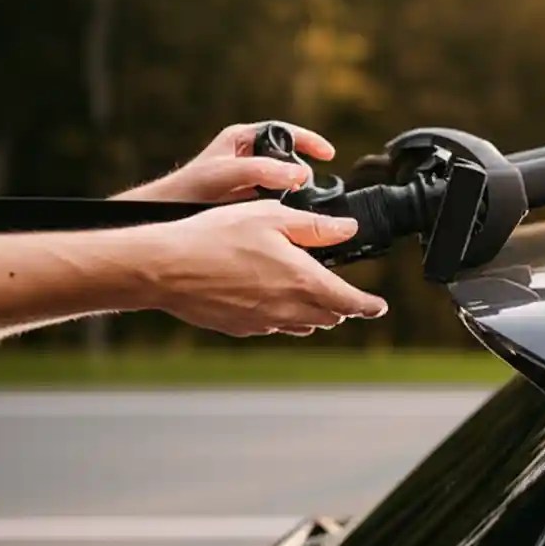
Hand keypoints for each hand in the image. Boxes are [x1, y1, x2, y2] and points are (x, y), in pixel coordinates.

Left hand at [114, 122, 336, 202]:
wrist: (165, 215)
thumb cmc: (188, 189)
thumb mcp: (226, 174)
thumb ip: (262, 170)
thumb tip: (298, 174)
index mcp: (243, 139)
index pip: (286, 133)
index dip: (309, 142)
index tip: (328, 155)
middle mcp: (248, 156)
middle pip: (288, 157)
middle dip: (304, 170)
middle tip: (316, 185)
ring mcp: (248, 179)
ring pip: (283, 181)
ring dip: (295, 192)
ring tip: (303, 203)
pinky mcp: (247, 200)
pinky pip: (275, 199)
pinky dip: (285, 207)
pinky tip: (288, 217)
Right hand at [142, 200, 387, 336]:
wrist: (167, 267)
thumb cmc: (216, 236)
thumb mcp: (272, 217)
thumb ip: (315, 227)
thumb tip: (348, 229)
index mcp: (303, 280)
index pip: (350, 302)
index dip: (368, 305)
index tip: (378, 306)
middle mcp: (288, 308)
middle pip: (329, 316)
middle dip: (341, 307)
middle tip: (343, 296)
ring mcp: (264, 322)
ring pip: (303, 324)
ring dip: (313, 313)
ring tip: (309, 295)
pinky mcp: (242, 328)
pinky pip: (273, 326)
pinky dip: (282, 315)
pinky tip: (270, 298)